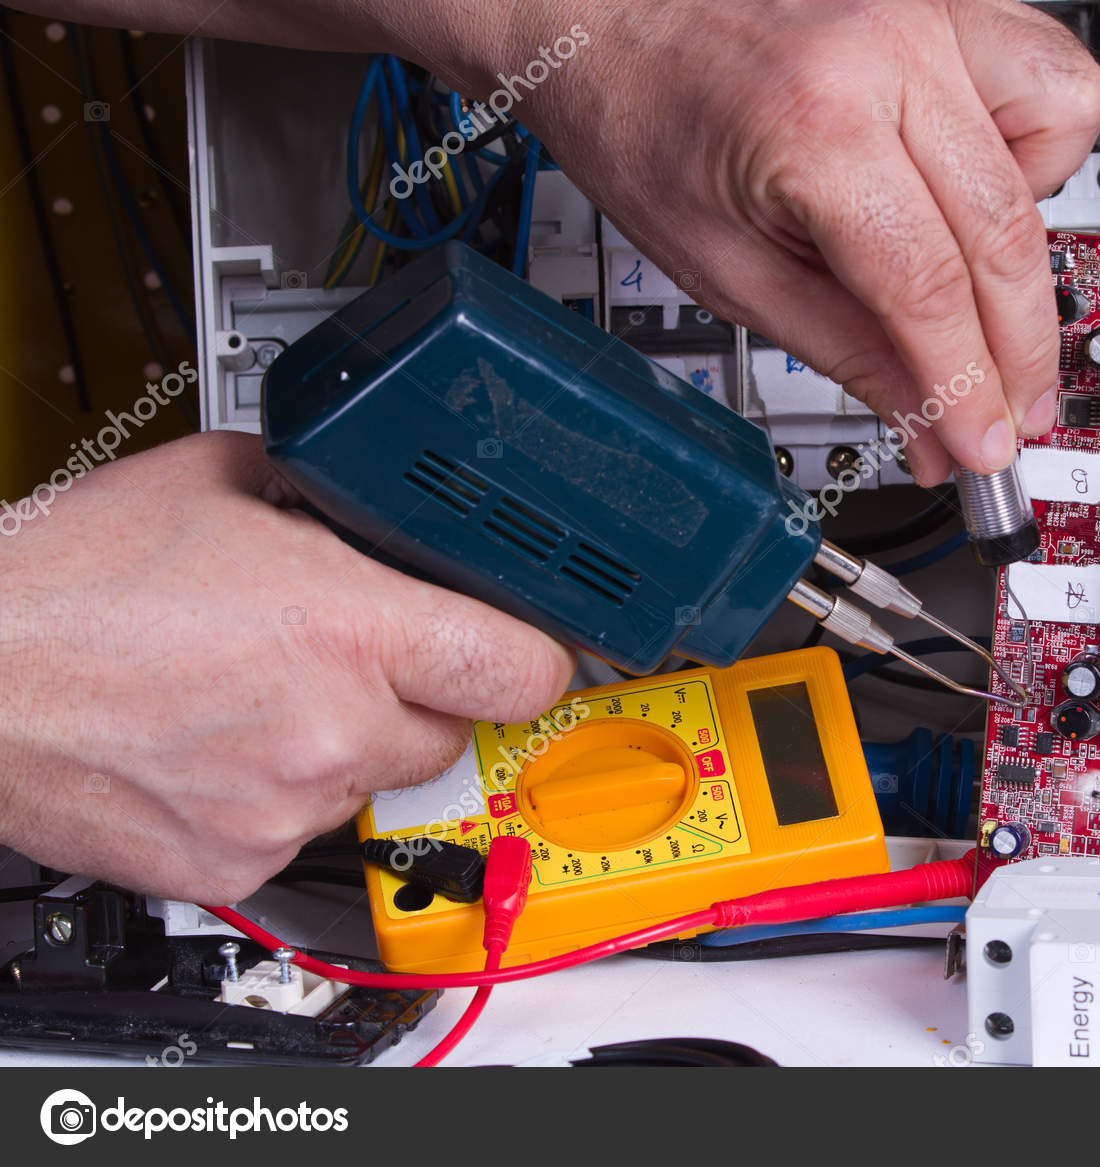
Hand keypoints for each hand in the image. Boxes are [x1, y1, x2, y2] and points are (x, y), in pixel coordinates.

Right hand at [0, 432, 573, 902]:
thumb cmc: (73, 579)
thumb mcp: (223, 481)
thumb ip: (330, 495)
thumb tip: (378, 503)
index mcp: (352, 626)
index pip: (525, 669)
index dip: (532, 656)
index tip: (524, 651)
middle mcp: (336, 725)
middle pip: (455, 729)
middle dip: (421, 693)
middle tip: (352, 658)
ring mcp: (288, 803)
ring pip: (378, 781)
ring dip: (347, 744)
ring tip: (260, 695)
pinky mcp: (237, 860)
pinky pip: (304, 829)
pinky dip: (280, 794)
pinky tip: (222, 745)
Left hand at [472, 0, 1099, 483]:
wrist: (605, 14)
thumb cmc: (641, 119)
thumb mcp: (725, 269)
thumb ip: (845, 351)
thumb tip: (927, 427)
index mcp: (813, 126)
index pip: (929, 288)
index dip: (966, 386)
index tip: (981, 446)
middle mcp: (887, 52)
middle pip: (1006, 233)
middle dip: (1020, 348)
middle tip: (1010, 411)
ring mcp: (926, 11)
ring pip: (1062, 130)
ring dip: (1031, 229)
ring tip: (972, 270)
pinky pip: (1047, 71)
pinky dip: (1032, 140)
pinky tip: (969, 179)